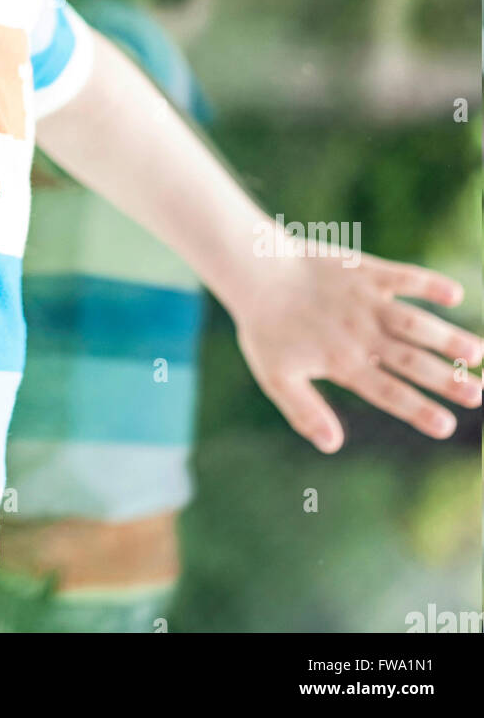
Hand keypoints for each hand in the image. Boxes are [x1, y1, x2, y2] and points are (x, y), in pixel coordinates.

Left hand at [231, 245, 483, 452]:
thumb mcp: (276, 377)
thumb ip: (305, 412)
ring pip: (415, 323)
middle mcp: (361, 334)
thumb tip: (333, 446)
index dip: (418, 410)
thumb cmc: (265, 327)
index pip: (388, 392)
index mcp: (343, 362)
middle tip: (478, 394)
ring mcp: (365, 301)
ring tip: (478, 352)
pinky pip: (403, 276)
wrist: (254, 271)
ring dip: (447, 337)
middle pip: (411, 361)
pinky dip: (428, 283)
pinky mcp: (365, 271)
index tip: (446, 426)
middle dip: (446, 379)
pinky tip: (454, 292)